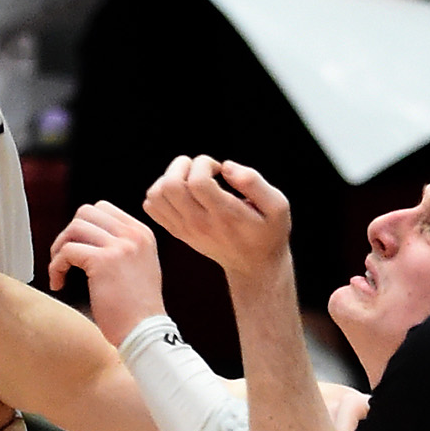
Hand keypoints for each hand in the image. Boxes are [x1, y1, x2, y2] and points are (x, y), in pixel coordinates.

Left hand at [46, 201, 165, 346]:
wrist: (145, 332)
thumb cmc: (137, 309)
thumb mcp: (140, 266)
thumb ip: (122, 247)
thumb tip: (90, 237)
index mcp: (142, 234)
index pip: (104, 209)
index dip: (84, 227)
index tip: (78, 248)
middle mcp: (133, 235)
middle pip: (86, 212)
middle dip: (69, 233)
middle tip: (65, 257)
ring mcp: (119, 246)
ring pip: (75, 227)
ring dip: (59, 248)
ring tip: (60, 270)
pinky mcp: (102, 262)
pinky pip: (67, 251)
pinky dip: (56, 267)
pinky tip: (59, 283)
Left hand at [143, 155, 291, 282]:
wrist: (254, 266)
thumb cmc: (268, 231)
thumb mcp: (277, 206)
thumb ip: (254, 182)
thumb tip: (226, 166)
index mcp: (225, 215)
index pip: (197, 182)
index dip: (204, 164)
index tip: (217, 168)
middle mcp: (200, 223)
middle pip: (170, 186)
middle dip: (183, 166)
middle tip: (201, 169)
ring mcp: (185, 229)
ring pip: (156, 195)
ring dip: (170, 177)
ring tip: (190, 179)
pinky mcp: (178, 232)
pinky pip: (152, 206)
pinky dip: (161, 193)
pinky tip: (183, 192)